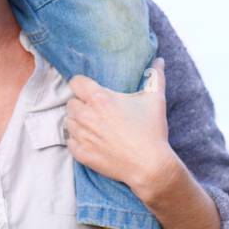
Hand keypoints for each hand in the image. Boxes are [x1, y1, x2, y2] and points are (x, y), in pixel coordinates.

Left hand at [65, 58, 175, 199]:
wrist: (151, 167)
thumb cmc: (152, 132)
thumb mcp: (155, 100)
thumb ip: (155, 77)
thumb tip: (159, 60)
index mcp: (99, 99)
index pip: (75, 82)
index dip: (83, 85)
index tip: (91, 91)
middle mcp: (86, 115)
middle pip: (70, 102)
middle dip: (81, 105)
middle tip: (95, 111)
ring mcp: (82, 135)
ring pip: (68, 121)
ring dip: (77, 122)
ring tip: (93, 126)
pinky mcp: (82, 153)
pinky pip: (69, 142)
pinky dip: (76, 141)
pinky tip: (90, 141)